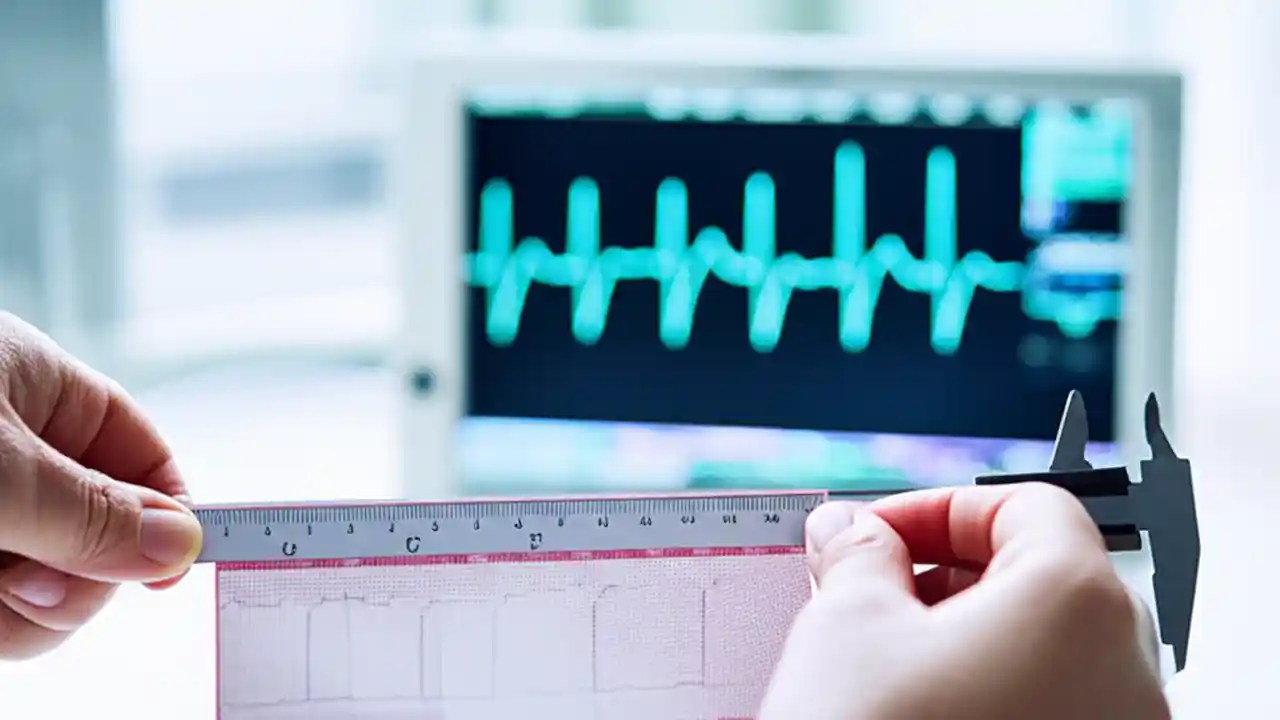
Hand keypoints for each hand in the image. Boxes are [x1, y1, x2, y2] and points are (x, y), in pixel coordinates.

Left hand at [0, 313, 201, 658]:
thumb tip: (180, 542)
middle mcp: (13, 449)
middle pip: (100, 533)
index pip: (139, 450)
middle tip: (29, 579)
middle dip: (77, 573)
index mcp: (36, 388)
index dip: (166, 509)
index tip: (175, 567)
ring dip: (25, 609)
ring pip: (48, 586)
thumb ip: (89, 511)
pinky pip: (3, 612)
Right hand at [758, 483, 1168, 719]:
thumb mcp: (846, 626)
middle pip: (1037, 579)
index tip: (873, 533)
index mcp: (1077, 603)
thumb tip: (850, 533)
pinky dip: (984, 697)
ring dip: (957, 639)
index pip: (1023, 504)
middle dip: (939, 575)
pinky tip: (909, 715)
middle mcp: (1123, 673)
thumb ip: (857, 554)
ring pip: (1040, 654)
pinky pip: (1042, 711)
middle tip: (863, 592)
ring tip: (876, 663)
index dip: (936, 507)